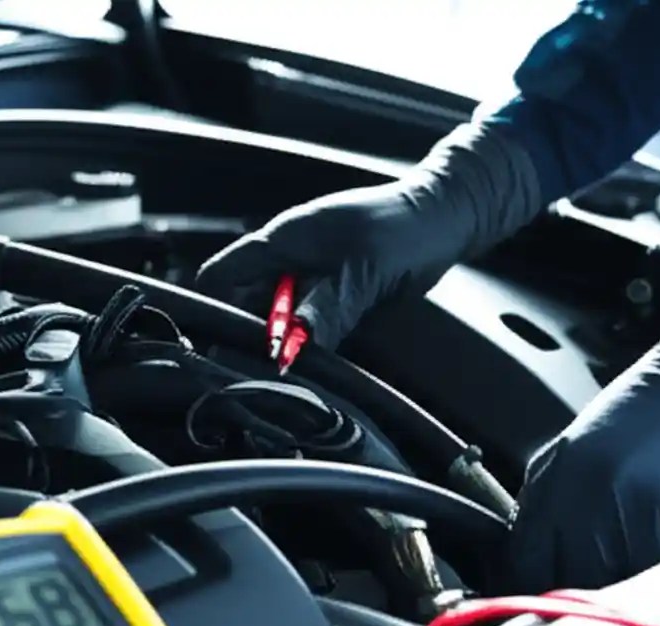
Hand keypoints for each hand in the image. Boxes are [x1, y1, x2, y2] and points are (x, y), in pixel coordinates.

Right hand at [195, 123, 543, 350]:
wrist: (448, 218)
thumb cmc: (406, 229)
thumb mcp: (365, 270)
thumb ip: (327, 307)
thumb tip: (292, 346)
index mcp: (284, 239)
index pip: (222, 274)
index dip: (211, 309)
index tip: (217, 348)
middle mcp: (290, 258)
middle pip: (246, 305)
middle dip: (251, 338)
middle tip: (261, 374)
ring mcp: (312, 276)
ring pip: (280, 320)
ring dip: (283, 345)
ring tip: (288, 373)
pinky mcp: (335, 293)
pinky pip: (310, 325)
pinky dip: (310, 344)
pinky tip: (318, 363)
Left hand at [506, 351, 659, 591]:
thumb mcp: (587, 443)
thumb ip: (560, 496)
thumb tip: (545, 552)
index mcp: (555, 476)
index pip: (524, 561)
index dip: (537, 584)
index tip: (551, 590)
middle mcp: (586, 497)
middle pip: (571, 581)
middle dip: (590, 584)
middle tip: (614, 573)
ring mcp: (635, 512)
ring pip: (624, 583)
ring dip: (639, 579)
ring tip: (657, 547)